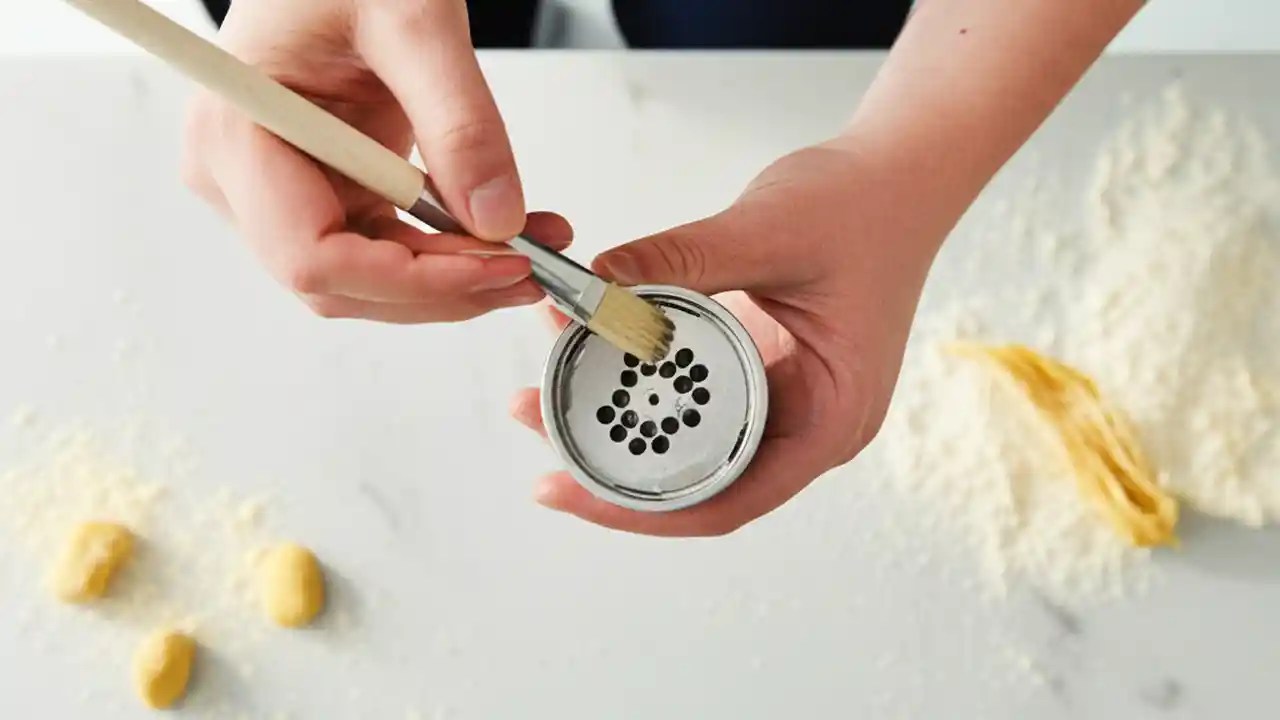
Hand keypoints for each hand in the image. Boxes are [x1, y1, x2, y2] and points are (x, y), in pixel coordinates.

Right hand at [182, 0, 569, 321]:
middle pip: (343, 283)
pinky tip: (507, 236)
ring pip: (369, 282)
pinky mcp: (324, 193)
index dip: (408, 279)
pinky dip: (450, 254)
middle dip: (443, 286)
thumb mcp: (415, 21)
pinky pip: (387, 251)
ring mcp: (280, 193)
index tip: (494, 264)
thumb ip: (459, 120)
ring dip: (456, 279)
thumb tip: (497, 218)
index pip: (311, 256)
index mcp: (236, 135)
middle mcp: (241, 178)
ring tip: (535, 250)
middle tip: (533, 269)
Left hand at [510, 141, 947, 535]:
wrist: (899, 171)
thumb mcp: (768, 231)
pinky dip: (637, 374)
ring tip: (538, 393)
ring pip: (687, 438)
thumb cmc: (864, 206)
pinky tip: (585, 346)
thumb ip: (679, 261)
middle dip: (607, 463)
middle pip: (698, 480)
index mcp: (830, 418)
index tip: (567, 489)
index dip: (641, 509)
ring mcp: (783, 397)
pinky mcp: (760, 366)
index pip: (727, 499)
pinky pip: (689, 391)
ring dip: (613, 419)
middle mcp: (807, 423)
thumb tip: (595, 283)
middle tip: (534, 423)